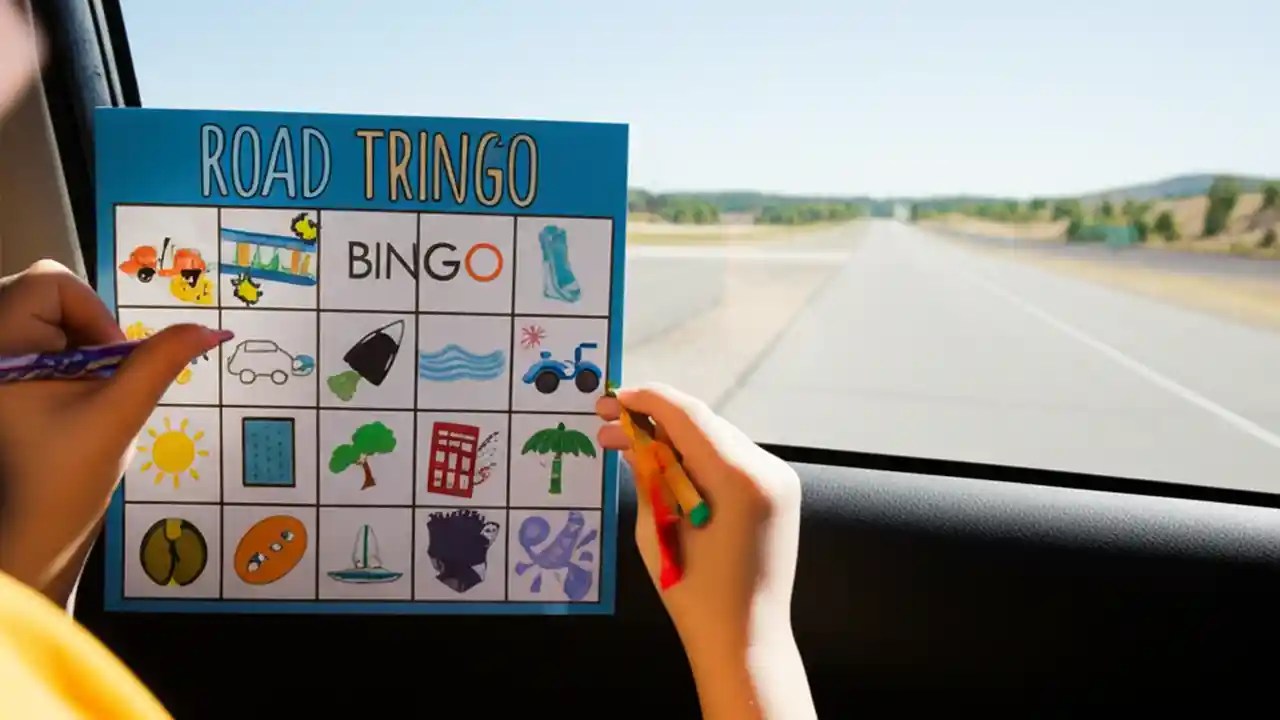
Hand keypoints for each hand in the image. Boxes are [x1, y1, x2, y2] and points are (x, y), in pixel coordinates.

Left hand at [0, 260, 230, 605]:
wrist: (33, 525)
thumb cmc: (67, 475)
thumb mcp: (120, 412)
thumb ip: (163, 361)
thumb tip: (211, 328)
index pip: (49, 282)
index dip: (91, 313)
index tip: (107, 361)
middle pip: (43, 290)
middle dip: (83, 327)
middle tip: (97, 377)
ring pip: (39, 310)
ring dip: (73, 341)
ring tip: (79, 390)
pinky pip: (31, 333)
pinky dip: (59, 354)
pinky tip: (64, 396)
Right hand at [597, 383, 813, 719]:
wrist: (746, 637)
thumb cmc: (694, 594)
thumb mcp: (657, 529)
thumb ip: (648, 475)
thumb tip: (632, 438)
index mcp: (738, 479)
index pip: (688, 416)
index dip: (648, 400)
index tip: (614, 397)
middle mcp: (765, 469)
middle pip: (703, 423)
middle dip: (655, 419)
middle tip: (609, 424)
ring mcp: (777, 478)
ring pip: (717, 437)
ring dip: (674, 437)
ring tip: (630, 446)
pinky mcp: (778, 490)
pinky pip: (732, 458)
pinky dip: (698, 455)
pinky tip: (665, 463)